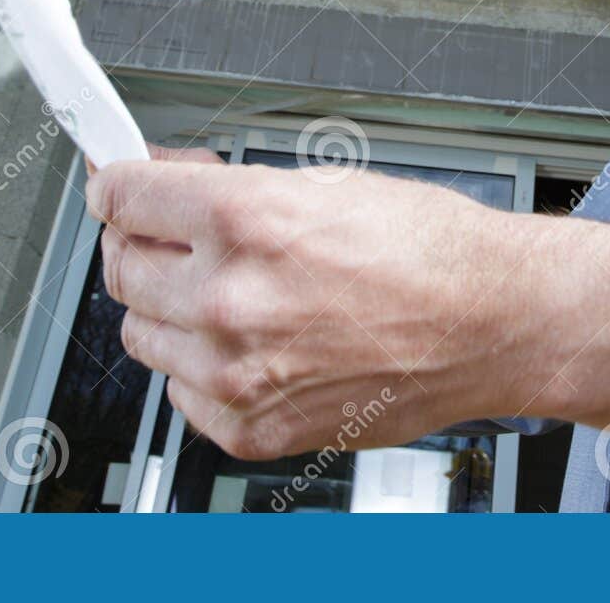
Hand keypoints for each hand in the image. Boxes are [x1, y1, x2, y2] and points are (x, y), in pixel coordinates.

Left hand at [84, 148, 532, 459]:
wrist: (491, 321)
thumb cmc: (429, 250)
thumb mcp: (325, 182)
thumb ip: (229, 188)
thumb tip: (169, 185)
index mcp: (248, 221)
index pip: (121, 198)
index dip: (118, 187)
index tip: (118, 189)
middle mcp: (231, 298)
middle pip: (121, 268)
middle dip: (144, 244)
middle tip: (177, 237)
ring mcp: (237, 372)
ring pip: (143, 335)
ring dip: (171, 309)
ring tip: (230, 293)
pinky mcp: (253, 427)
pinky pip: (181, 394)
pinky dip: (202, 369)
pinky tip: (250, 343)